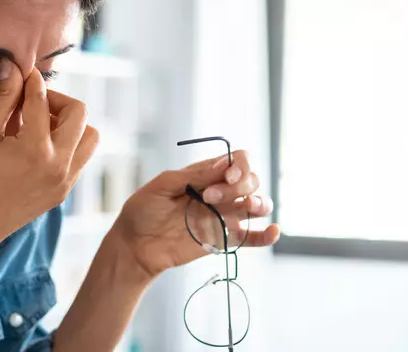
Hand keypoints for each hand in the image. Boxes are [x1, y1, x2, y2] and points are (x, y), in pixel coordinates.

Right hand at [0, 64, 99, 253]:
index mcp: (35, 148)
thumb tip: (13, 69)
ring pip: (89, 137)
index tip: (23, 73)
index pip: (42, 100)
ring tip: (40, 125)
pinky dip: (68, 144)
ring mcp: (65, 181)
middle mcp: (58, 164)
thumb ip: (2, 102)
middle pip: (79, 113)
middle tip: (32, 102)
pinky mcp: (63, 192)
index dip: (31, 81)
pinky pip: (80, 158)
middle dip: (57, 100)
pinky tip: (38, 145)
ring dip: (70, 124)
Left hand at [109, 150, 279, 278]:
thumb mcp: (162, 186)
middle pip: (250, 180)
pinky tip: (272, 231)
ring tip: (246, 207)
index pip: (237, 161)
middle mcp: (220, 192)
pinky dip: (266, 235)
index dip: (240, 166)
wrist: (135, 245)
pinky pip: (252, 237)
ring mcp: (224, 216)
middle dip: (238, 186)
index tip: (227, 176)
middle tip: (209, 198)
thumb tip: (223, 165)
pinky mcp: (224, 239)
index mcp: (205, 174)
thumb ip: (193, 175)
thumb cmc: (143, 211)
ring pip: (258, 204)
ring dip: (259, 203)